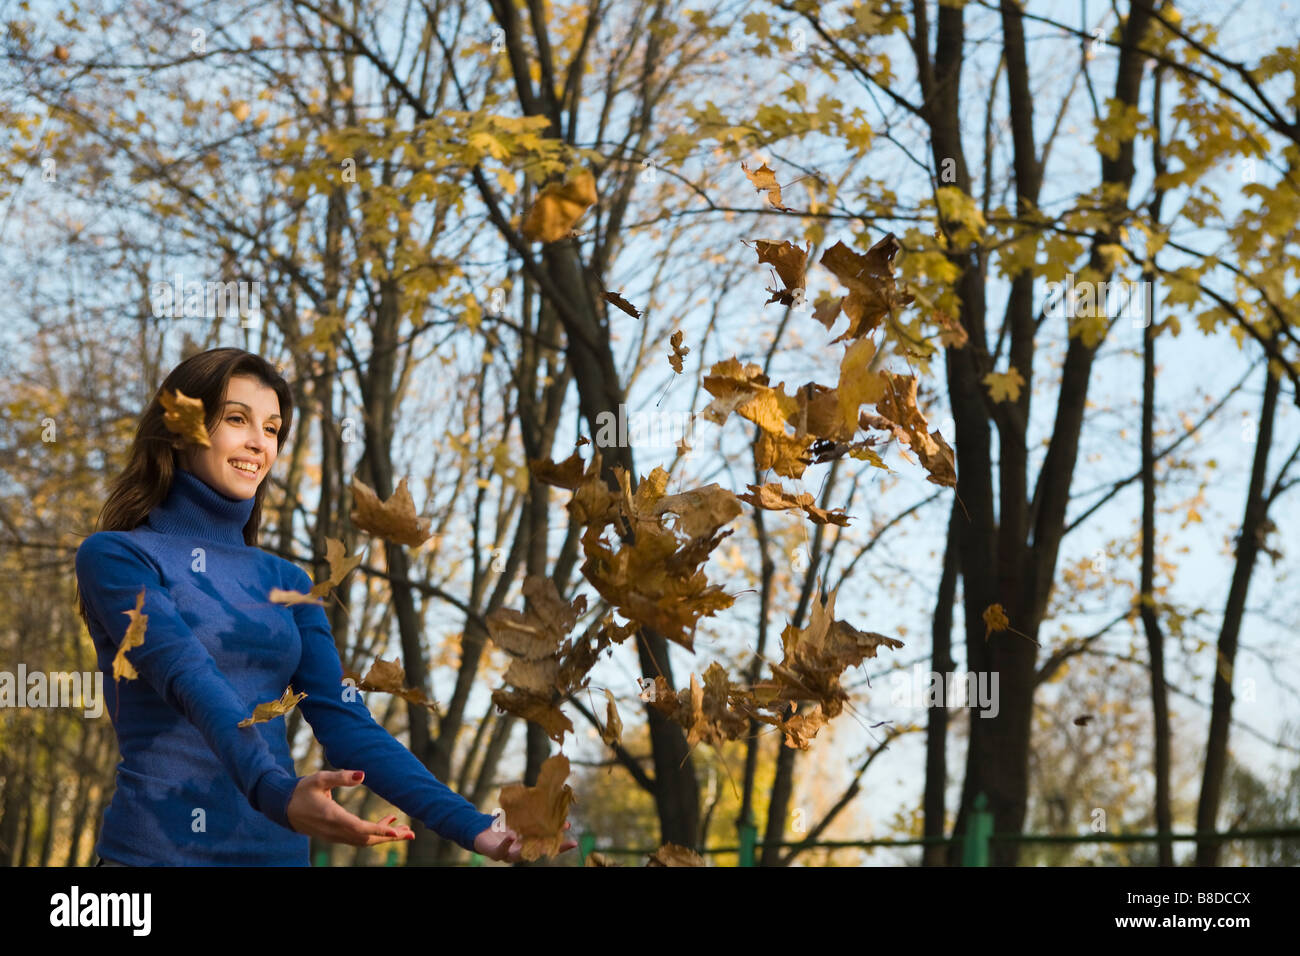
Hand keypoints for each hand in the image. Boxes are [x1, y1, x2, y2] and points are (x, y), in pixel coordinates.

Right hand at [285, 769, 414, 845]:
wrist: (283, 808)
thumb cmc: (302, 790)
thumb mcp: (319, 779)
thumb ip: (341, 777)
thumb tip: (362, 774)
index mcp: (332, 817)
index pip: (358, 828)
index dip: (378, 830)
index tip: (394, 832)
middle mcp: (335, 831)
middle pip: (366, 839)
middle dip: (389, 837)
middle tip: (410, 833)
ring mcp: (335, 836)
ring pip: (364, 840)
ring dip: (384, 836)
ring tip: (404, 829)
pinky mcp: (336, 835)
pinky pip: (358, 838)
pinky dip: (374, 833)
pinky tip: (387, 823)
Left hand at [474, 820, 576, 861]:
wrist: (481, 832)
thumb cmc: (501, 826)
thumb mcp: (517, 820)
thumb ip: (528, 816)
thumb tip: (545, 798)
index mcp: (527, 845)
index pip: (546, 847)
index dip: (560, 846)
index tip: (574, 842)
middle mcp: (520, 852)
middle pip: (537, 852)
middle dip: (551, 846)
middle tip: (564, 839)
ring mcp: (508, 854)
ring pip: (520, 855)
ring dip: (530, 847)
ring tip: (542, 837)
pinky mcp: (495, 852)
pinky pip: (501, 850)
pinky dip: (507, 844)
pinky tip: (511, 836)